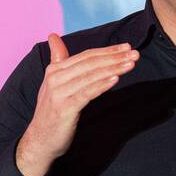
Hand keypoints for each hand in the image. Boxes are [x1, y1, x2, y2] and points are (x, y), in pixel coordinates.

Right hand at [16, 33, 138, 175]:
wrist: (40, 140)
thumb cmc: (51, 111)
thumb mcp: (53, 82)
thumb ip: (57, 59)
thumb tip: (53, 36)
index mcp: (54, 70)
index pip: (86, 55)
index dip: (107, 50)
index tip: (126, 47)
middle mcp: (55, 79)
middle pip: (90, 63)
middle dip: (114, 57)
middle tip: (134, 53)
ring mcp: (59, 93)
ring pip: (91, 76)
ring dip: (113, 68)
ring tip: (131, 64)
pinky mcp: (65, 108)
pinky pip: (87, 93)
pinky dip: (102, 85)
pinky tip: (115, 79)